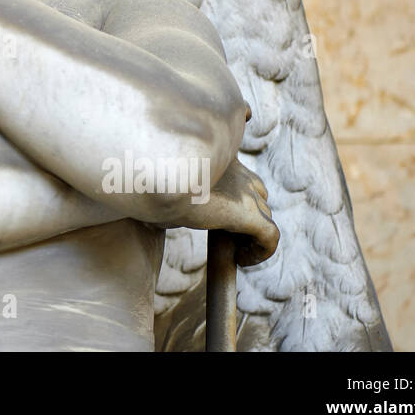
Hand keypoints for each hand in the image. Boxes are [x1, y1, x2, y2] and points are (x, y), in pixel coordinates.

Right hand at [154, 160, 278, 266]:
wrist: (153, 176)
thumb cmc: (144, 178)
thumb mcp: (158, 180)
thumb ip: (168, 190)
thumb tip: (157, 211)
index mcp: (216, 154)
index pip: (239, 173)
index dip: (236, 196)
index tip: (218, 214)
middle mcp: (235, 168)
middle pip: (258, 193)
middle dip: (248, 215)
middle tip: (228, 234)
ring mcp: (244, 190)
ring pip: (265, 215)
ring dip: (253, 234)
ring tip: (235, 250)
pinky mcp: (246, 213)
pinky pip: (270, 236)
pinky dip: (261, 251)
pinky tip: (241, 260)